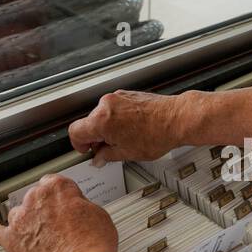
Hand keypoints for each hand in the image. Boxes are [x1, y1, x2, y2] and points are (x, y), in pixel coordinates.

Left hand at [0, 174, 118, 251]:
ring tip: (39, 233)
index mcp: (56, 188)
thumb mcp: (99, 214)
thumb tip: (77, 208)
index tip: (66, 203)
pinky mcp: (11, 241)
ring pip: (18, 213)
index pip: (54, 182)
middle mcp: (35, 199)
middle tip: (59, 224)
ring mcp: (20, 220)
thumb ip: (81, 205)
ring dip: (27, 221)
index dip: (63, 195)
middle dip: (45, 208)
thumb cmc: (92, 244)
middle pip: (35, 197)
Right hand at [69, 89, 192, 166]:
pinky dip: (116, 119)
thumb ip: (107, 156)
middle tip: (108, 149)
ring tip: (124, 139)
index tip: (87, 150)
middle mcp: (106, 105)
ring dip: (107, 128)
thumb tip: (99, 157)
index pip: (75, 132)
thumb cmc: (157, 134)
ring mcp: (116, 97)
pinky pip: (113, 109)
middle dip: (96, 137)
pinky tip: (130, 129)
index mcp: (102, 120)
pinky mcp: (126, 95)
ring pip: (101, 116)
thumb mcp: (127, 153)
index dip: (79, 145)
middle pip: (89, 123)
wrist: (177, 118)